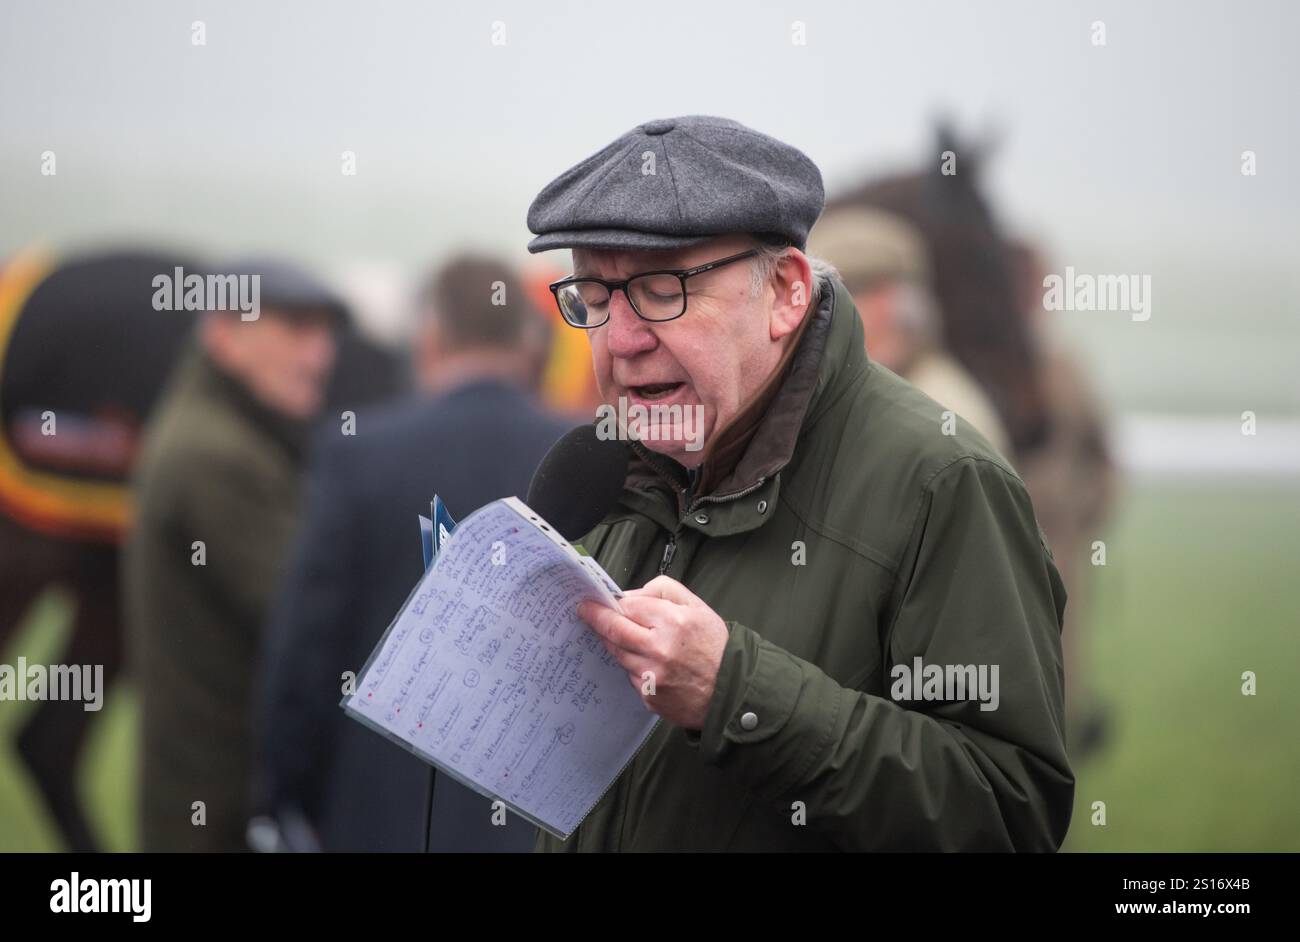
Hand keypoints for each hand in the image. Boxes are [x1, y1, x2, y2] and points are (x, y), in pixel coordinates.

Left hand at [576, 575, 728, 729]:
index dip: (610, 602)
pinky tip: (651, 665)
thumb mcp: (697, 606)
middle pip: (614, 631)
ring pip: (619, 654)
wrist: (732, 691)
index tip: (595, 599)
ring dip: (617, 644)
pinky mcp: (649, 697)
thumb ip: (663, 591)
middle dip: (595, 618)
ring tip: (626, 637)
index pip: (628, 607)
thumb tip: (630, 596)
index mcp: (673, 622)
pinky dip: (635, 667)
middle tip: (584, 611)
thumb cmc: (715, 646)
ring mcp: (652, 677)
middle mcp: (659, 650)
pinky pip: (631, 676)